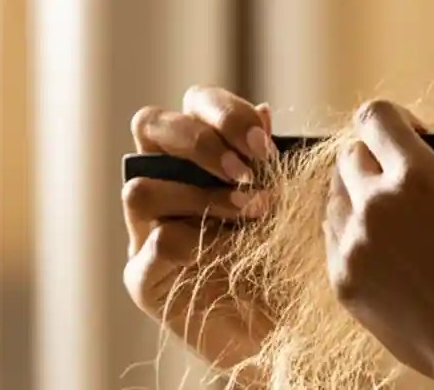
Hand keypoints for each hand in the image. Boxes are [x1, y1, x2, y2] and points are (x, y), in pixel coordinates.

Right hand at [122, 85, 276, 372]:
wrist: (290, 328)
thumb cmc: (291, 257)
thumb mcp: (292, 199)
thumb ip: (273, 158)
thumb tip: (263, 111)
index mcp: (200, 156)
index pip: (191, 104)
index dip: (223, 111)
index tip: (264, 142)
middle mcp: (165, 184)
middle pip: (149, 126)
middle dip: (200, 139)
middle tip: (246, 169)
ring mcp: (146, 232)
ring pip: (141, 189)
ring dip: (201, 195)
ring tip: (253, 211)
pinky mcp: (144, 279)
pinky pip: (154, 245)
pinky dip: (199, 242)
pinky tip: (235, 251)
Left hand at [323, 100, 433, 389]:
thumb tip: (417, 173)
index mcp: (420, 177)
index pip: (375, 117)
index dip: (392, 121)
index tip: (410, 136)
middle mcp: (378, 204)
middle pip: (349, 155)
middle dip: (374, 159)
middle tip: (399, 180)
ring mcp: (354, 245)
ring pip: (334, 197)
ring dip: (358, 197)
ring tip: (394, 222)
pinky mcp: (343, 281)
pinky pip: (333, 239)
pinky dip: (353, 236)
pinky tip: (387, 254)